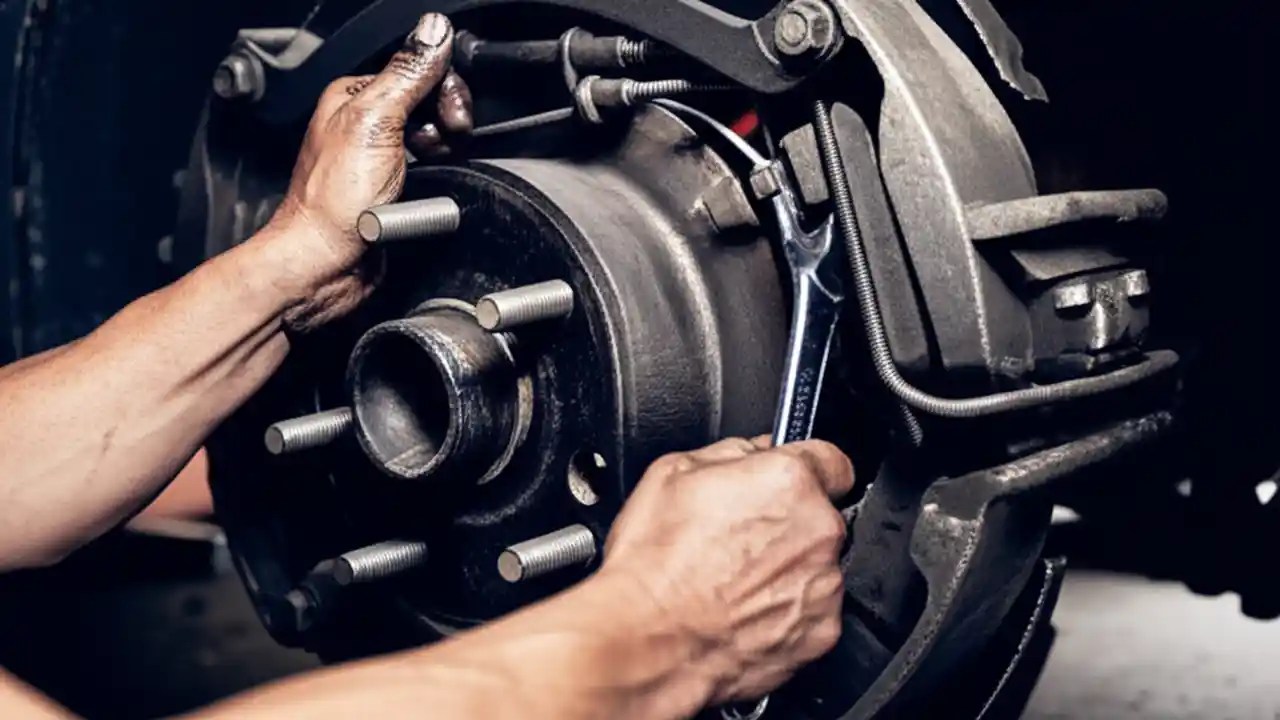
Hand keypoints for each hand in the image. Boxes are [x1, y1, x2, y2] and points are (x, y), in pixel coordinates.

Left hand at [267, 12, 472, 331]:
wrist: (324, 268)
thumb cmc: (332, 204)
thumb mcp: (375, 122)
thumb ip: (408, 73)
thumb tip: (434, 30)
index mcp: (355, 95)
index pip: (421, 69)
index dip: (446, 91)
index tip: (453, 118)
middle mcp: (366, 123)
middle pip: (433, 104)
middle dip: (446, 125)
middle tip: (440, 146)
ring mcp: (380, 158)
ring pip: (437, 140)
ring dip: (445, 157)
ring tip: (427, 175)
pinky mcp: (394, 191)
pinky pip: (433, 174)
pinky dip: (440, 182)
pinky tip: (425, 195)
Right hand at [602, 437, 854, 705]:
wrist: (649, 644)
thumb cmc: (655, 566)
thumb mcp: (672, 473)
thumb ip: (732, 452)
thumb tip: (754, 450)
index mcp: (788, 481)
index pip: (832, 460)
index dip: (806, 469)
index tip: (790, 482)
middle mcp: (818, 531)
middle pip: (821, 515)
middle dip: (789, 522)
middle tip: (738, 538)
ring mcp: (825, 585)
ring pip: (818, 565)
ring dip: (788, 567)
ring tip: (733, 580)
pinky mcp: (822, 632)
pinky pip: (814, 611)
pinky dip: (787, 611)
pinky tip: (743, 611)